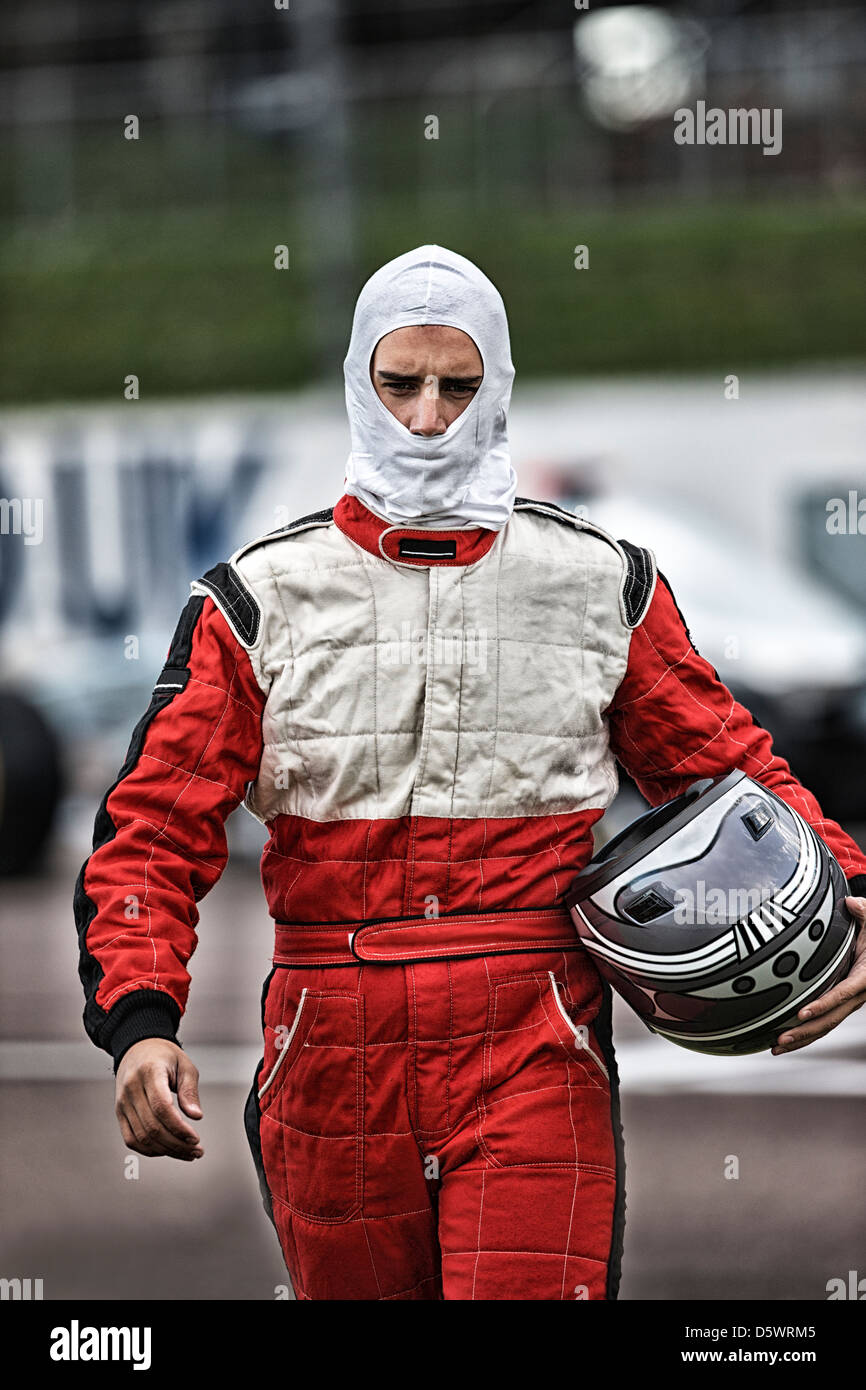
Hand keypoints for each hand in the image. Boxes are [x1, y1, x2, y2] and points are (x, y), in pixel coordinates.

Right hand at [115, 1038, 203, 1158]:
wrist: (138, 1048)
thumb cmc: (165, 1056)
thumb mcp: (185, 1065)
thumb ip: (190, 1091)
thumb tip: (196, 1116)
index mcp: (150, 1072)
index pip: (161, 1107)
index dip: (178, 1127)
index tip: (195, 1138)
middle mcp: (131, 1088)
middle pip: (152, 1126)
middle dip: (176, 1144)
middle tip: (196, 1151)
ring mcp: (122, 1102)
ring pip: (142, 1137)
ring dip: (166, 1150)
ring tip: (187, 1153)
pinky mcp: (119, 1112)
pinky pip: (131, 1139)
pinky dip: (149, 1150)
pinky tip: (167, 1150)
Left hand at [772, 896, 865, 1054]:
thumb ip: (864, 912)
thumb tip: (850, 903)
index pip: (842, 993)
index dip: (822, 1004)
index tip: (801, 1013)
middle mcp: (859, 995)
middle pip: (831, 1018)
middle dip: (805, 1031)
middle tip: (780, 1038)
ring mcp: (850, 1002)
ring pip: (826, 1026)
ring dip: (802, 1038)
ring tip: (776, 1046)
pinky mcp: (842, 1004)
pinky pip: (825, 1022)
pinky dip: (806, 1034)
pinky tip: (785, 1040)